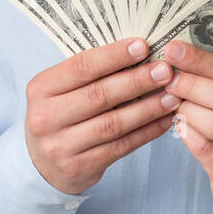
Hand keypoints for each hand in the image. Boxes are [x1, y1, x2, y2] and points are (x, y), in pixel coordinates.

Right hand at [24, 37, 176, 194]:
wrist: (42, 164)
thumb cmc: (60, 115)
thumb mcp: (61, 90)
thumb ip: (91, 73)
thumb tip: (138, 51)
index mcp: (41, 89)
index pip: (81, 67)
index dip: (113, 56)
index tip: (142, 46)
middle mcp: (46, 118)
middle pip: (99, 95)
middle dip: (137, 81)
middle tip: (165, 71)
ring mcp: (60, 146)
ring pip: (113, 124)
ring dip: (147, 109)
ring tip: (171, 96)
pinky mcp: (79, 167)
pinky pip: (120, 147)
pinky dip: (145, 132)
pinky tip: (163, 120)